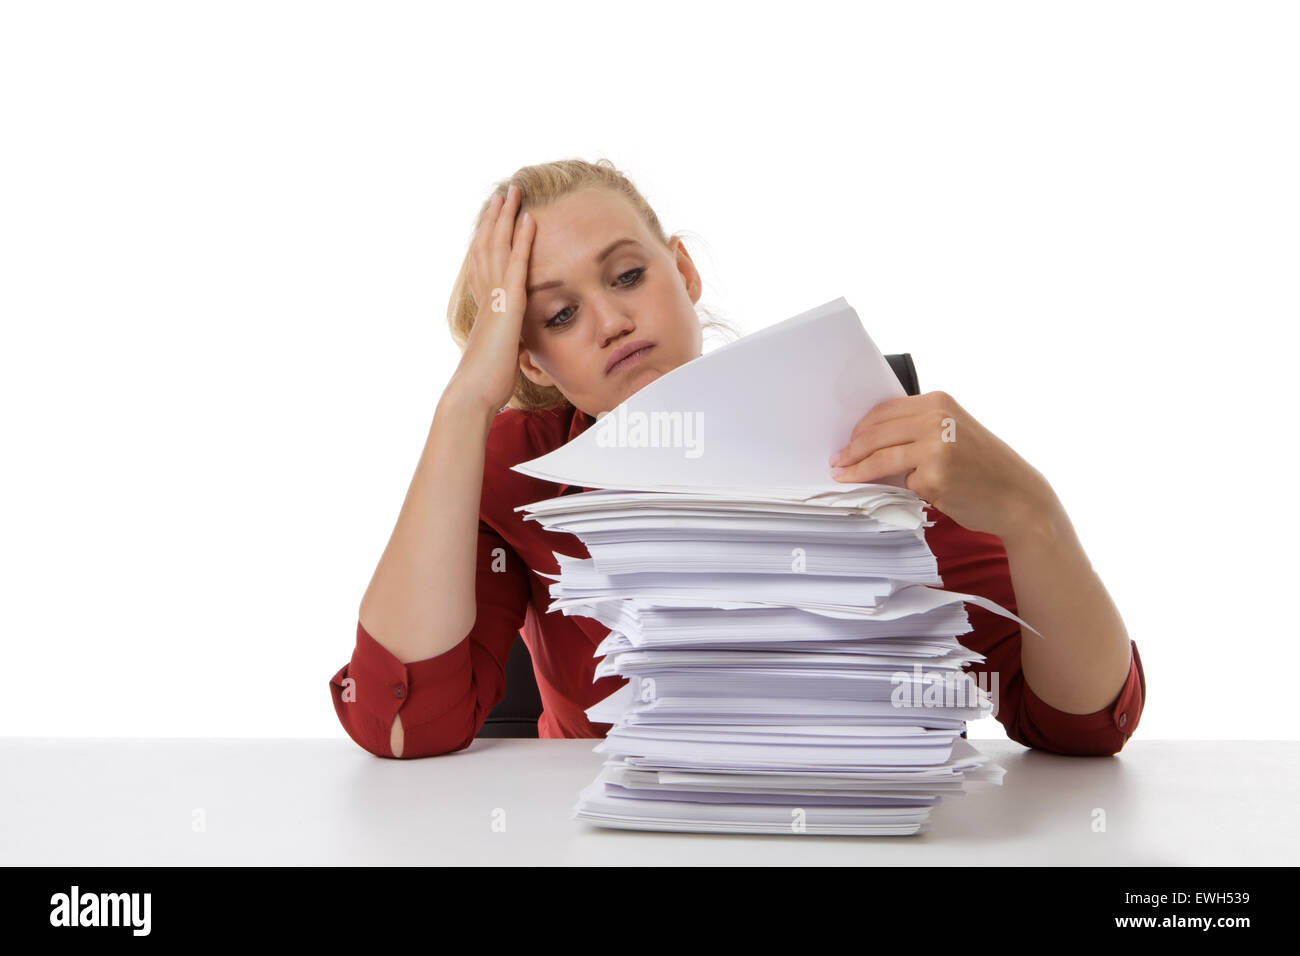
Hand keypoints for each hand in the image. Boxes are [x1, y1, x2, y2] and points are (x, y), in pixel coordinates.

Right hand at [451, 184, 536, 412]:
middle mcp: (485, 296)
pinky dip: (523, 239)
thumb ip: (506, 345)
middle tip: (502, 194)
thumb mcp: (500, 358)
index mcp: (484, 307)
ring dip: (506, 217)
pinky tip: (529, 219)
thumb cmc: (485, 384)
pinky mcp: (508, 303)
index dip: (487, 239)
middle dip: (495, 219)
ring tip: (513, 193)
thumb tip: (511, 348)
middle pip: (487, 246)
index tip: (493, 220)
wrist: (472, 393)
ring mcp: (494, 297)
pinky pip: (516, 263)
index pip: (484, 265)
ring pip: (498, 246)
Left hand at [829, 390, 1054, 539]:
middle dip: (851, 450)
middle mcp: (937, 419)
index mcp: (939, 403)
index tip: (847, 441)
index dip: (860, 428)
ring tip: (843, 477)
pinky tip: (919, 493)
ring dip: (857, 470)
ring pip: (881, 458)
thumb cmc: (985, 467)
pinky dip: (905, 490)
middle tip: (837, 462)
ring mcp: (935, 447)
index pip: (884, 411)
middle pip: (876, 433)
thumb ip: (919, 428)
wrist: (1019, 496)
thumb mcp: (955, 432)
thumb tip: (870, 439)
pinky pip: (904, 484)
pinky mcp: (934, 476)